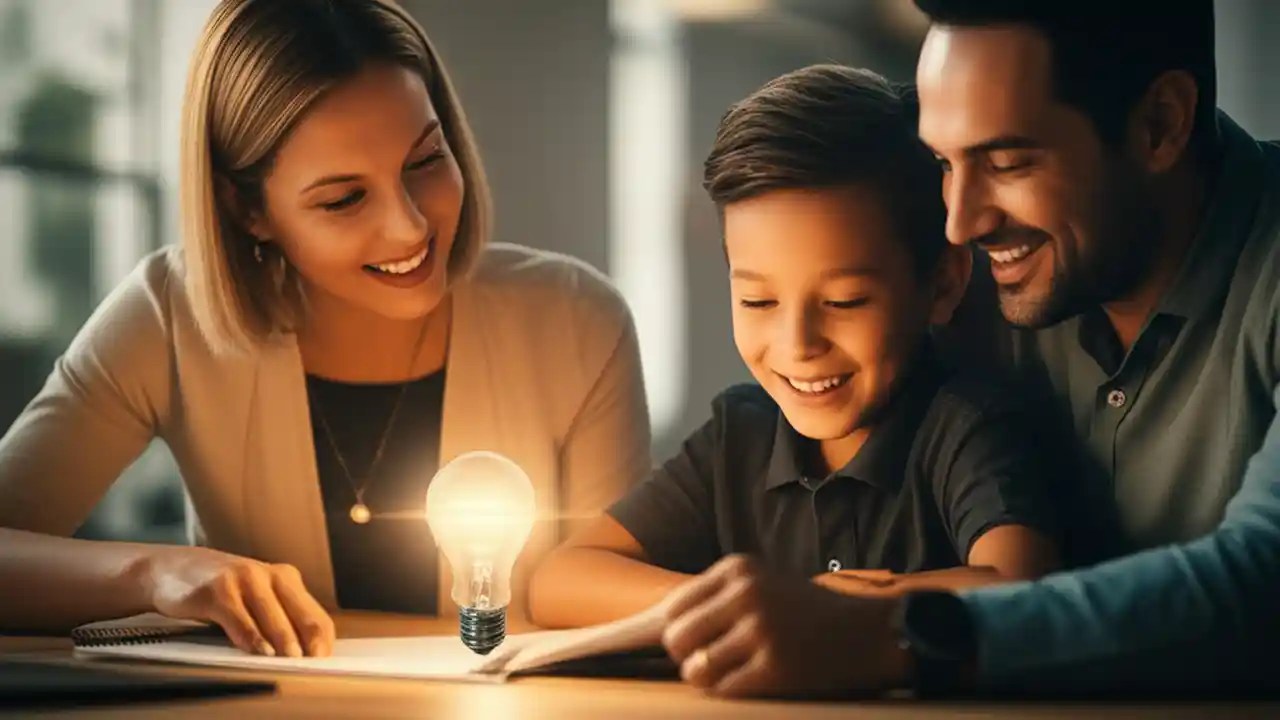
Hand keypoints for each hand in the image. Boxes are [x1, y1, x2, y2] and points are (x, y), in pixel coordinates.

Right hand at [142, 546, 334, 656]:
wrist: (170, 568)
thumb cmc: (220, 590)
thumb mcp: (256, 598)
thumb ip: (279, 618)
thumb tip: (305, 655)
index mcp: (287, 579)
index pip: (317, 617)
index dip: (323, 643)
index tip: (324, 665)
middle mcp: (270, 575)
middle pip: (302, 616)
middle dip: (310, 645)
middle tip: (313, 667)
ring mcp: (245, 579)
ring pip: (274, 618)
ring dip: (285, 642)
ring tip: (292, 662)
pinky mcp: (218, 590)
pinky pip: (241, 618)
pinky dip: (252, 638)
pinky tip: (259, 652)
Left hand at [661, 555, 909, 697]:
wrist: (867, 632)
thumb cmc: (804, 612)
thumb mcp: (760, 585)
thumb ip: (714, 599)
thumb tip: (652, 629)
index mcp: (737, 569)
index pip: (674, 607)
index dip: (673, 632)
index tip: (686, 645)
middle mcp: (745, 594)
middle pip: (676, 639)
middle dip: (687, 657)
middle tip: (711, 660)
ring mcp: (761, 630)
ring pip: (695, 670)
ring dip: (706, 678)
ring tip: (729, 672)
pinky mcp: (776, 667)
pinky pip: (724, 690)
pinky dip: (730, 692)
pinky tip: (751, 681)